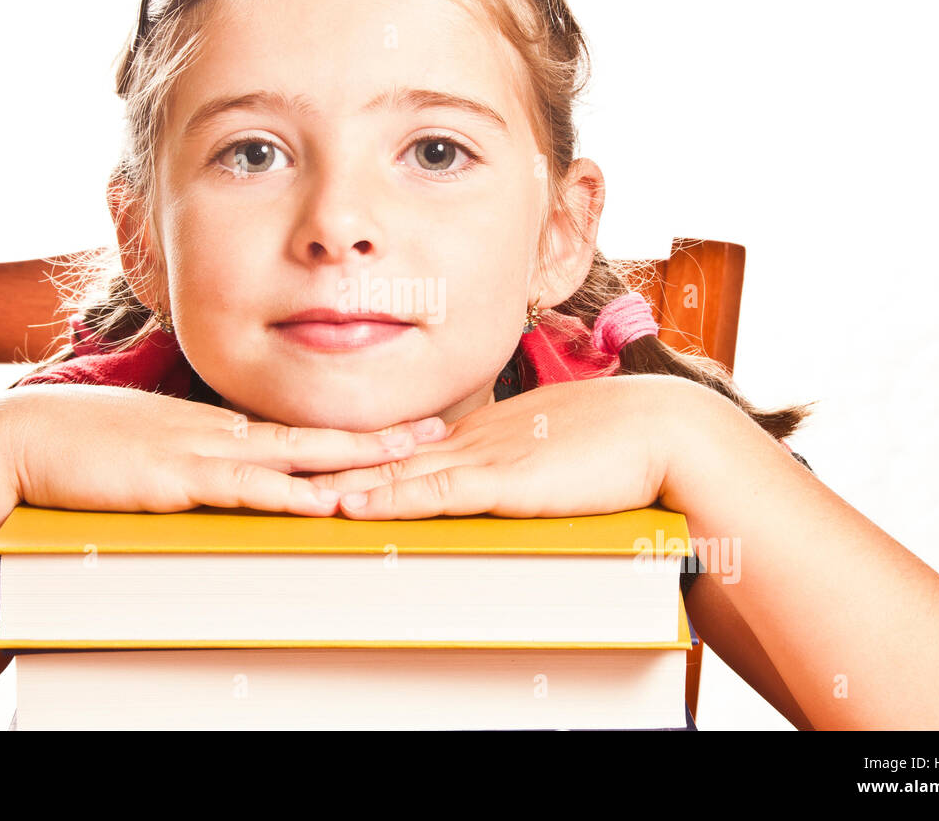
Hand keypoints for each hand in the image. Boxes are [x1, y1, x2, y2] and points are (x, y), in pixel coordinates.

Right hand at [0, 383, 447, 515]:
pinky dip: (288, 496)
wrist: (25, 439)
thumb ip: (193, 459)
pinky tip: (325, 501)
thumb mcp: (152, 448)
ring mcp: (201, 454)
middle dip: (376, 437)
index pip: (298, 433)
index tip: (397, 429)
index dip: (350, 433)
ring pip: (293, 459)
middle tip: (434, 429)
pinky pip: (243, 489)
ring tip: (405, 458)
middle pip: (314, 437)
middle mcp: (220, 435)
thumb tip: (226, 473)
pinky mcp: (176, 480)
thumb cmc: (83, 446)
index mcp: (216, 429)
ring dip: (352, 460)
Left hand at [306, 375, 681, 519]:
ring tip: (285, 492)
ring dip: (338, 485)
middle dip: (327, 464)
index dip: (357, 452)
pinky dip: (385, 502)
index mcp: (482, 431)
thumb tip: (501, 477)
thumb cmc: (621, 442)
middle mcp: (471, 439)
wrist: (664, 432)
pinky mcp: (501, 482)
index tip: (313, 455)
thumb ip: (519, 461)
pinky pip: (430, 495)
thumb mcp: (554, 449)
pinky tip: (348, 507)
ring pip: (394, 475)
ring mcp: (483, 458)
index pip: (404, 443)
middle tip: (274, 468)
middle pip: (383, 455)